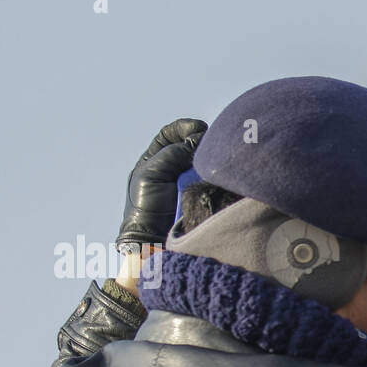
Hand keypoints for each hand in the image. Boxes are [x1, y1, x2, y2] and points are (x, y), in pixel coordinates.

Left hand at [115, 118, 206, 250]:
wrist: (154, 239)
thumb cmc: (146, 207)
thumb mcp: (151, 174)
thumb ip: (172, 154)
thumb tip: (198, 141)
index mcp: (155, 158)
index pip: (172, 133)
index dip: (185, 127)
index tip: (199, 129)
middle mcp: (173, 167)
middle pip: (192, 145)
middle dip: (202, 143)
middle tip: (212, 145)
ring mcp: (189, 181)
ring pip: (205, 162)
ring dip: (211, 160)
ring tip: (218, 160)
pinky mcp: (203, 194)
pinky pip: (213, 179)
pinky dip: (217, 176)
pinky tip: (221, 175)